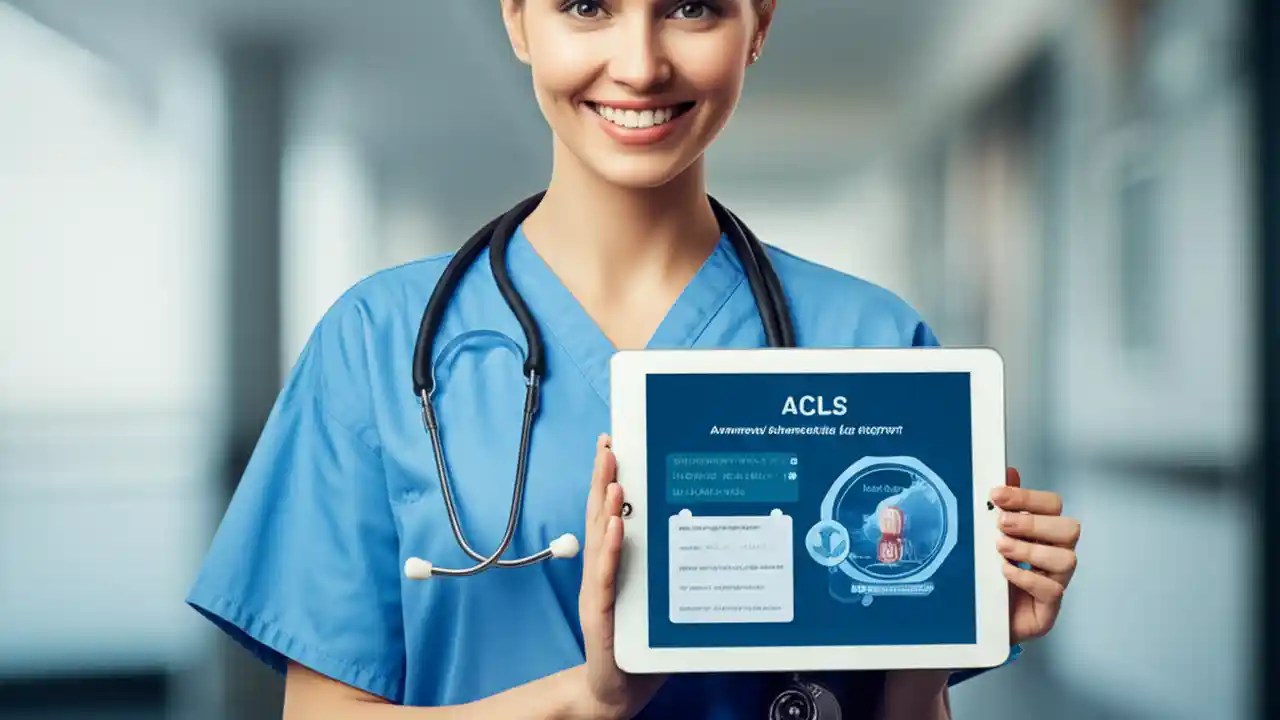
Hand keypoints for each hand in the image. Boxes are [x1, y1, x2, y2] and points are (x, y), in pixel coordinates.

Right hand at [577, 434, 665, 719]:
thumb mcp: (665, 601)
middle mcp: (603, 572)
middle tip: (608, 444)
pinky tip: (618, 527)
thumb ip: (679, 571)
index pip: (612, 514)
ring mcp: (599, 592)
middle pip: (600, 517)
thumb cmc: (643, 647)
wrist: (618, 692)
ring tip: (613, 476)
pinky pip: (607, 577)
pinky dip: (612, 550)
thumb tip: (719, 535)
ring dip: (606, 506)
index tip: (615, 444)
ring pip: (601, 541)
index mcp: (617, 564)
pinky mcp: (600, 614)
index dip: (610, 479)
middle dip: (603, 477)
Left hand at [990, 467, 1079, 644]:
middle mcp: (1056, 554)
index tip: (997, 494)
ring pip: (1066, 559)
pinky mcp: (1049, 608)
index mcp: (1044, 532)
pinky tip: (1005, 572)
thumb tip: (1008, 472)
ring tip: (1001, 549)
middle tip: (1001, 523)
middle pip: (1068, 529)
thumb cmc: (992, 574)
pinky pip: (1052, 589)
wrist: (982, 617)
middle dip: (1033, 522)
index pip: (1052, 505)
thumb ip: (1004, 506)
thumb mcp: (990, 536)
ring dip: (1030, 550)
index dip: (1027, 497)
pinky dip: (1027, 577)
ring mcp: (1056, 581)